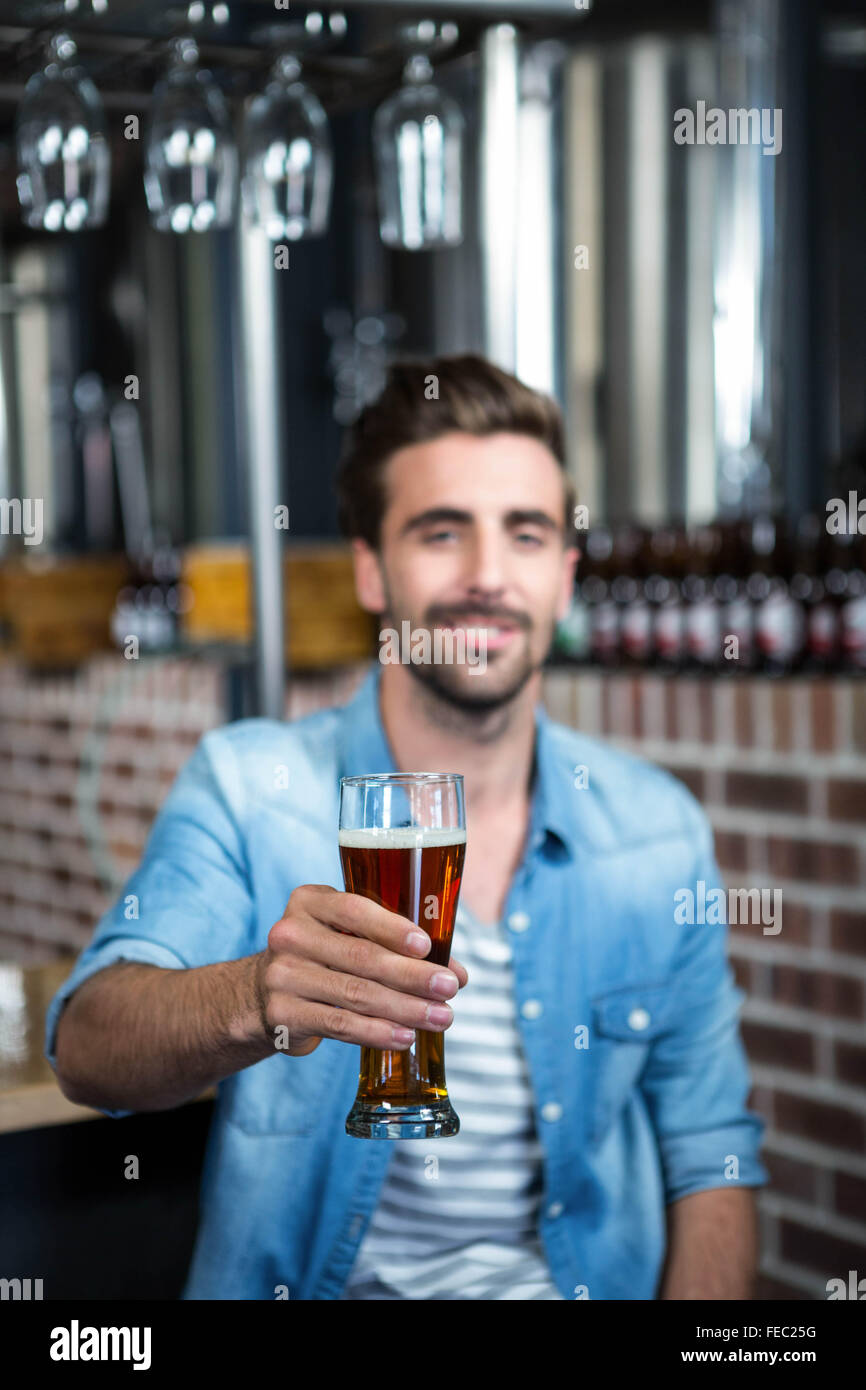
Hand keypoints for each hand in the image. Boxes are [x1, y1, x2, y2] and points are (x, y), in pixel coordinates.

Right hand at [254, 885, 467, 1057]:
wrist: (262, 993)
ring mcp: (283, 975)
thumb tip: (456, 972)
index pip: (354, 911)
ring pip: (356, 994)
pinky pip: (340, 1024)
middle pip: (362, 956)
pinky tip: (405, 1037)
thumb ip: (394, 944)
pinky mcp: (284, 1014)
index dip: (393, 928)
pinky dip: (377, 1033)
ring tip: (440, 1017)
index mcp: (309, 902)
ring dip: (405, 1008)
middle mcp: (290, 934)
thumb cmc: (324, 956)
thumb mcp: (346, 934)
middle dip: (412, 975)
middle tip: (449, 987)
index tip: (428, 946)